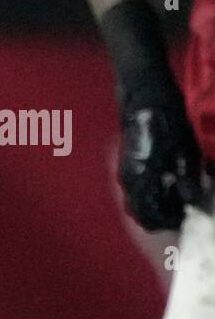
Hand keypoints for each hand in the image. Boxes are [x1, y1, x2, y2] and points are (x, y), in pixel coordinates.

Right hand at [119, 95, 205, 230]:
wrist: (145, 96)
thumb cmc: (167, 122)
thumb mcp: (186, 153)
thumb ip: (188, 184)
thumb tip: (193, 205)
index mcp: (142, 180)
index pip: (152, 218)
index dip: (171, 222)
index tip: (188, 215)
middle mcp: (128, 181)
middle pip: (141, 215)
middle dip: (162, 217)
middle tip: (184, 207)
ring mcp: (125, 172)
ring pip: (137, 203)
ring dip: (156, 205)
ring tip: (178, 193)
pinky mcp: (127, 164)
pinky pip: (136, 190)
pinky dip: (150, 194)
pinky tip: (167, 180)